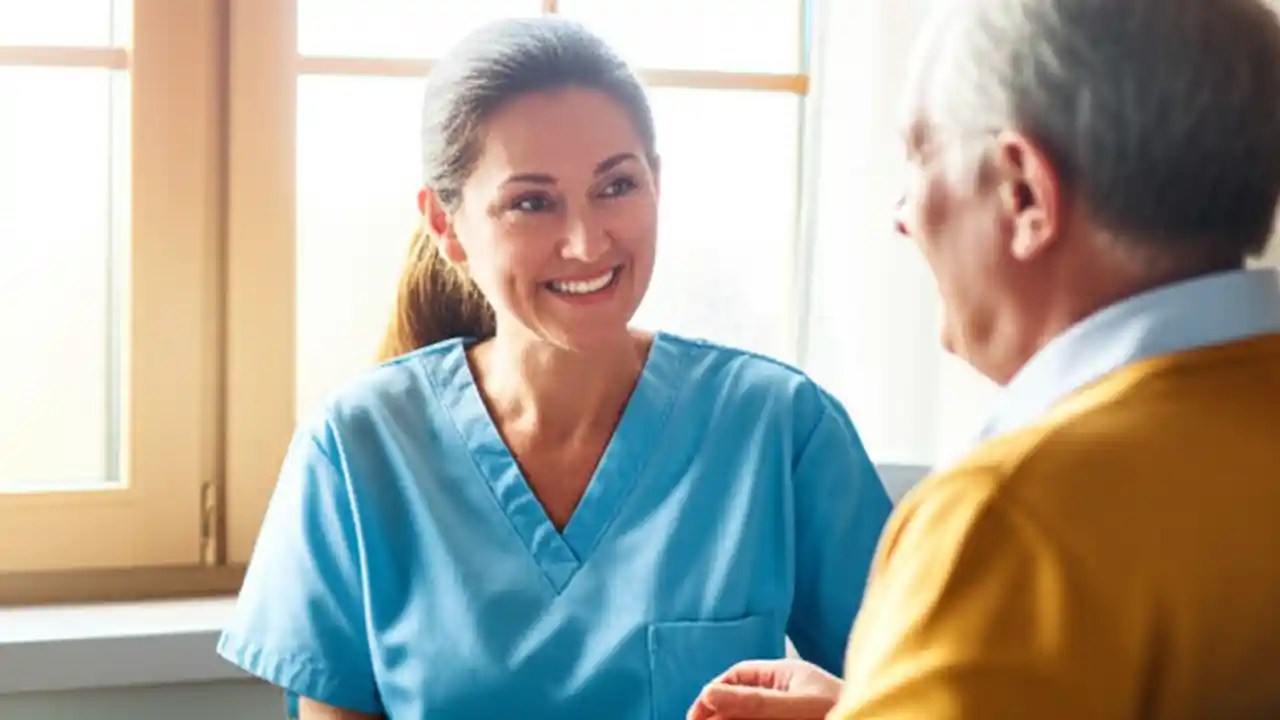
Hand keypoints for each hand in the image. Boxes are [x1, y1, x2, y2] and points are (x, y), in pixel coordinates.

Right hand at [687, 659, 843, 719]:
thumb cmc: (846, 711)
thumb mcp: (796, 706)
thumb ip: (755, 701)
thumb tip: (710, 693)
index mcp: (787, 674)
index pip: (738, 676)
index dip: (713, 692)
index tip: (696, 715)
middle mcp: (787, 693)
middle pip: (740, 700)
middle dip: (717, 713)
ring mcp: (791, 712)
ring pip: (750, 716)